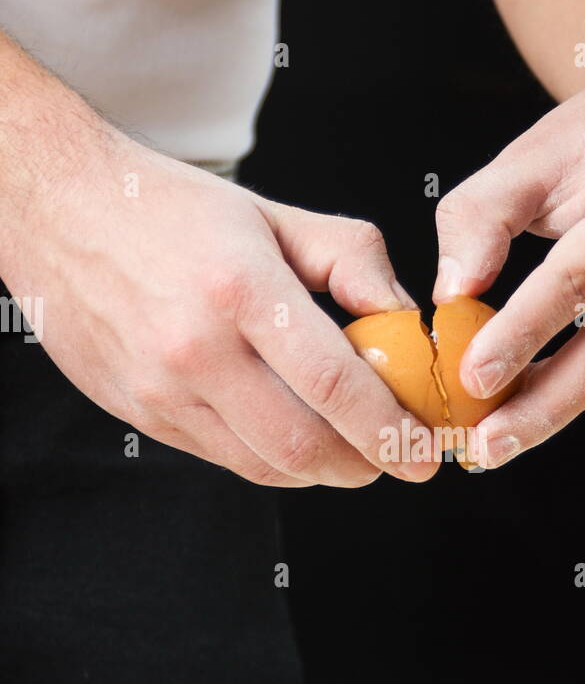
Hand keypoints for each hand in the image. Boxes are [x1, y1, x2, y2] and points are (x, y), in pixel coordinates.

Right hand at [1, 125, 435, 487]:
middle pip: (302, 446)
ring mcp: (162, 390)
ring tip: (352, 451)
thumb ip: (352, 262)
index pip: (333, 386)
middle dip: (364, 466)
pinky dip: (272, 461)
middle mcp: (196, 349)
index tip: (425, 452)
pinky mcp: (140, 413)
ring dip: (322, 473)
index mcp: (240, 290)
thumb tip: (407, 322)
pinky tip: (295, 437)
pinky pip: (223, 458)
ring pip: (262, 466)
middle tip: (396, 459)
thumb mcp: (274, 215)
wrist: (59, 211)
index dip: (390, 431)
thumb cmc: (173, 210)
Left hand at [432, 35, 584, 468]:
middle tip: (484, 448)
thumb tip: (453, 296)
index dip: (521, 334)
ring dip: (557, 408)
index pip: (579, 280)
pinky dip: (584, 389)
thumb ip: (478, 221)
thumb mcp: (526, 159)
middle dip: (542, 406)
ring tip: (497, 438)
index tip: (471, 380)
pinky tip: (535, 405)